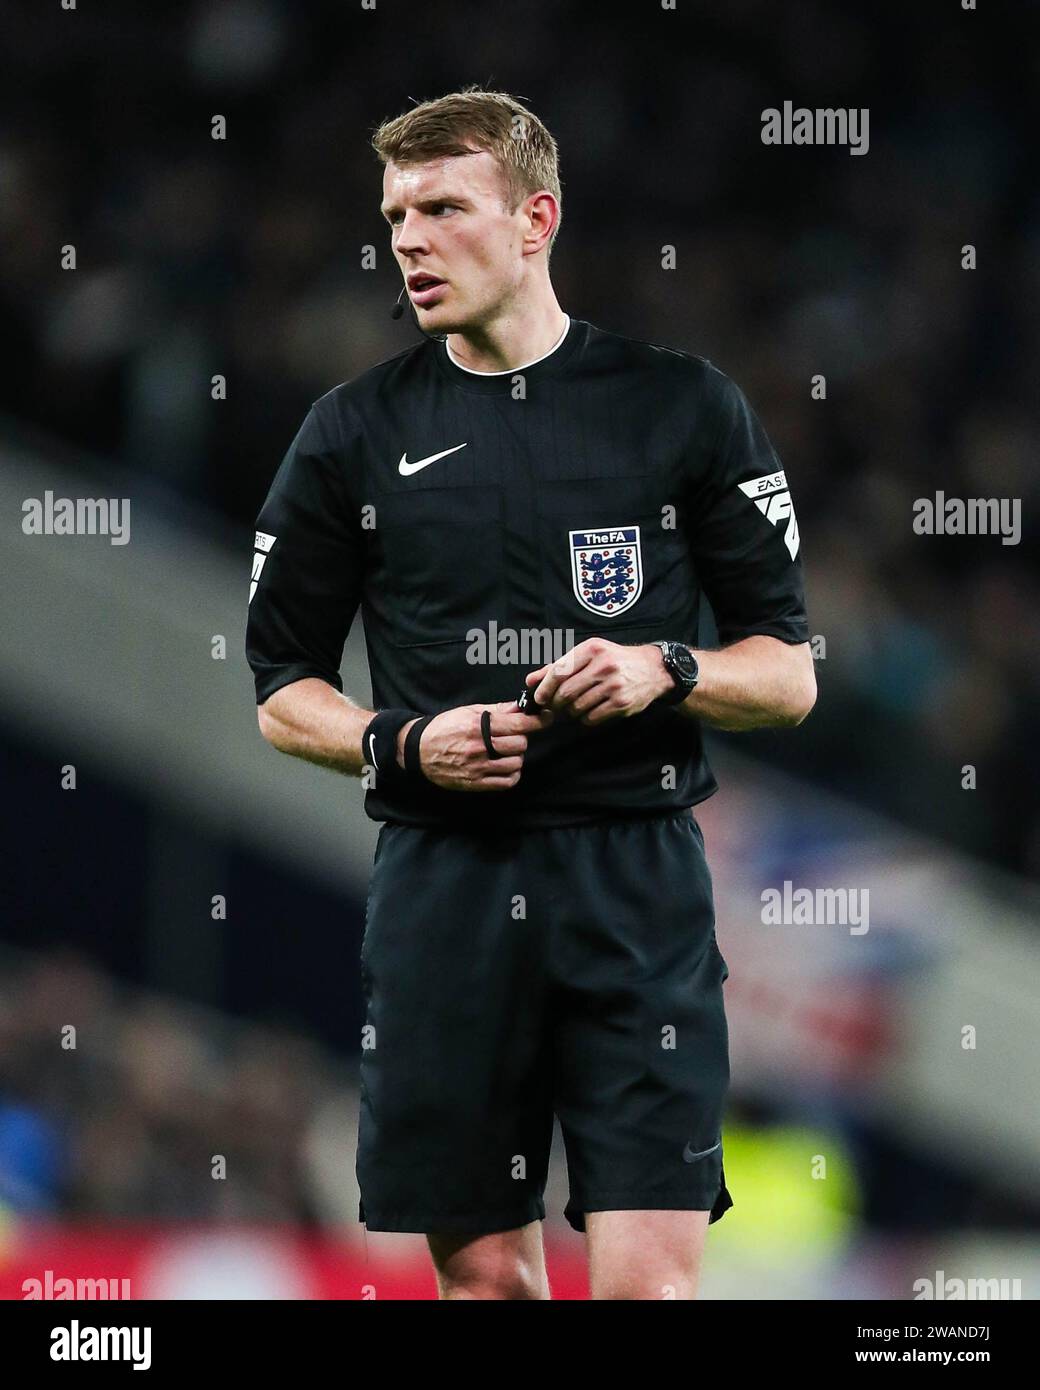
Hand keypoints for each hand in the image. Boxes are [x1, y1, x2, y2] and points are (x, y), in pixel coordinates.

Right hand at [397, 700, 553, 791]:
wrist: (418, 751)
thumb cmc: (445, 727)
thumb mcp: (468, 711)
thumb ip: (496, 710)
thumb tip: (520, 707)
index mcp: (478, 726)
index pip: (518, 725)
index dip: (537, 721)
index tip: (546, 718)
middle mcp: (479, 747)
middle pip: (520, 744)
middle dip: (520, 738)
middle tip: (512, 735)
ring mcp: (477, 767)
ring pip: (516, 763)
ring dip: (516, 756)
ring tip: (505, 751)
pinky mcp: (475, 783)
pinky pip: (507, 782)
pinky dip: (512, 774)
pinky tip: (504, 766)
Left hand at [525, 639, 671, 725]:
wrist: (653, 669)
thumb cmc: (615, 660)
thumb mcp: (589, 654)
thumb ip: (559, 666)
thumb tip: (530, 681)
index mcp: (592, 649)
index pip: (559, 671)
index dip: (544, 688)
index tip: (539, 698)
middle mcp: (603, 665)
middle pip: (566, 692)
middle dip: (556, 703)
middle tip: (556, 705)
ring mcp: (614, 685)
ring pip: (577, 707)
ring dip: (571, 711)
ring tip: (576, 705)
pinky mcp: (622, 703)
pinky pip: (591, 718)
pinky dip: (585, 718)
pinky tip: (590, 710)